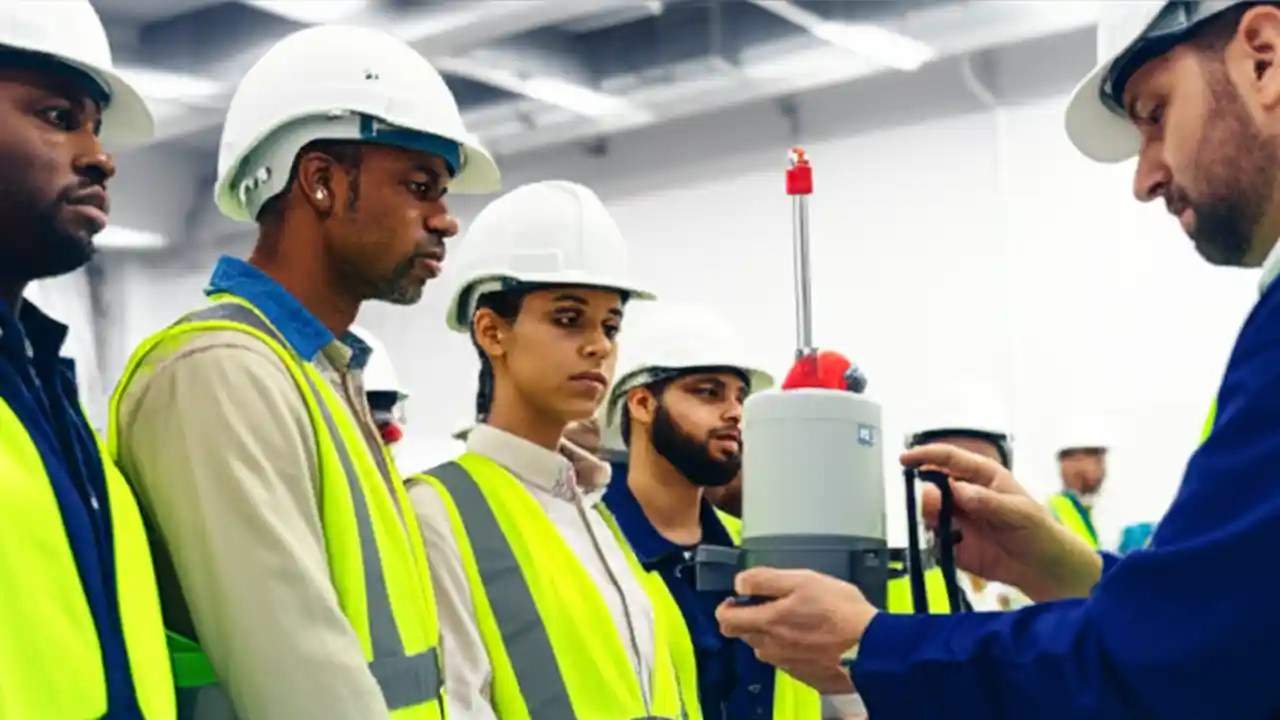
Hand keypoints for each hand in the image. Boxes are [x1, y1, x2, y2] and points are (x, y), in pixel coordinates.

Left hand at [716, 568, 876, 693]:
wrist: (872, 647)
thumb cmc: (841, 612)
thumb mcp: (803, 580)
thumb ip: (765, 580)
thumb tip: (740, 582)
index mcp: (767, 622)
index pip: (725, 620)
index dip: (727, 606)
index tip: (741, 598)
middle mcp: (771, 648)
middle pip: (742, 634)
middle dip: (748, 619)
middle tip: (769, 606)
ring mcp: (786, 664)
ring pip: (764, 648)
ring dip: (770, 634)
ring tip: (796, 620)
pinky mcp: (803, 675)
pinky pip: (785, 660)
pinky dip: (789, 648)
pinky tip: (810, 638)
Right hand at [902, 443, 1102, 601]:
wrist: (1041, 568)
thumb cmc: (1036, 531)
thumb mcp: (1018, 512)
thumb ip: (987, 501)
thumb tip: (957, 489)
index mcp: (981, 475)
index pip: (948, 458)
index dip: (925, 456)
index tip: (905, 460)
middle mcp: (964, 492)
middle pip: (932, 483)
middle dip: (927, 491)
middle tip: (934, 504)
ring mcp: (957, 517)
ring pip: (928, 510)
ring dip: (929, 515)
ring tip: (945, 526)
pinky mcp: (952, 541)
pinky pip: (933, 537)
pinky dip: (934, 539)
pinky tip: (950, 543)